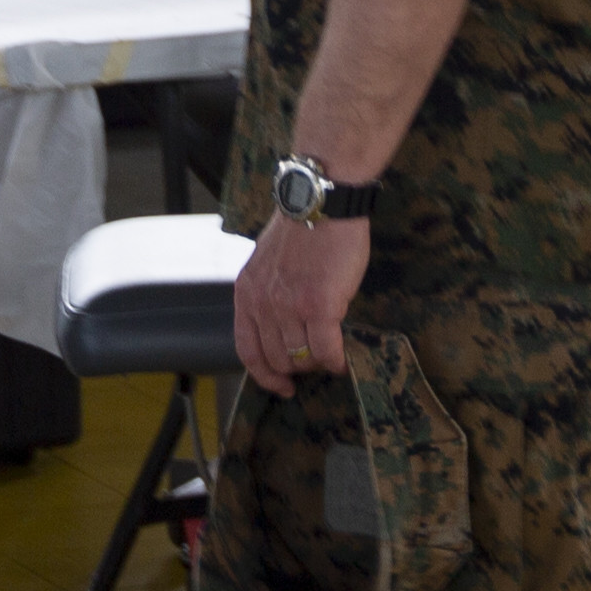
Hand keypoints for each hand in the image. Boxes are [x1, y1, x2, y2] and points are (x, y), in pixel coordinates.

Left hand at [231, 211, 367, 398]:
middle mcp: (262, 304)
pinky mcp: (319, 305)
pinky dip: (336, 361)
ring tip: (332, 356)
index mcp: (246, 294)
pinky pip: (326, 350)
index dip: (264, 375)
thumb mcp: (267, 263)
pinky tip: (344, 361)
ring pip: (301, 358)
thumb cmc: (302, 230)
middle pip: (276, 359)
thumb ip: (268, 294)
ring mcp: (289, 306)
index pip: (247, 350)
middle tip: (316, 362)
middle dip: (297, 369)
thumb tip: (283, 328)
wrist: (322, 204)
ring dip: (318, 363)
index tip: (281, 385)